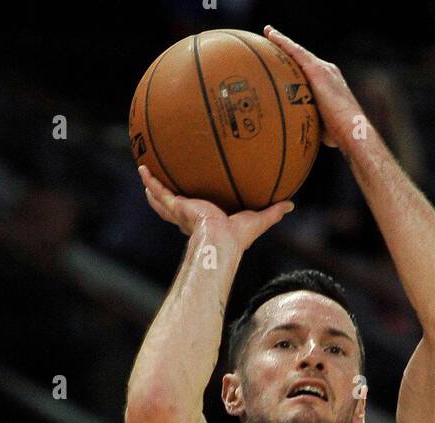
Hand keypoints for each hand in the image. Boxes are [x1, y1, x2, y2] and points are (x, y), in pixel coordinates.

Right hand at [137, 164, 293, 246]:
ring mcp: (181, 213)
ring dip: (153, 189)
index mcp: (206, 224)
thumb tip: (292, 204)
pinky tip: (142, 168)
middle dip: (168, 199)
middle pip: (176, 209)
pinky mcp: (177, 206)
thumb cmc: (237, 238)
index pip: (198, 216)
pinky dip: (151, 181)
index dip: (194, 210)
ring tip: (145, 175)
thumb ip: (273, 212)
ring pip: (162, 200)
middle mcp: (191, 219)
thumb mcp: (258, 220)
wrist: (220, 242)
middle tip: (162, 188)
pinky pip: (160, 191)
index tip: (193, 204)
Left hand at [264, 25, 363, 149]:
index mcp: (330, 84)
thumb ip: (311, 123)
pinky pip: (295, 51)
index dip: (298, 66)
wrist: (351, 128)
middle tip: (273, 41)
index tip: (287, 63)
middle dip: (289, 50)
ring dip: (282, 41)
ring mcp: (323, 68)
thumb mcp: (323, 127)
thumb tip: (298, 134)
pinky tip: (270, 35)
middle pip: (303, 58)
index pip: (309, 72)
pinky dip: (283, 42)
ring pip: (298, 51)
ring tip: (268, 33)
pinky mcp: (317, 69)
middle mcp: (328, 71)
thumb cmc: (339, 134)